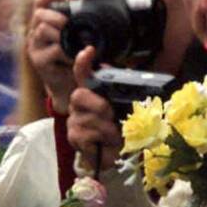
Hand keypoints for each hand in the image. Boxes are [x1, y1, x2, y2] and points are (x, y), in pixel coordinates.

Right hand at [27, 0, 75, 110]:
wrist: (69, 85)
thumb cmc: (71, 58)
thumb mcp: (74, 35)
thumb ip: (74, 16)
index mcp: (43, 23)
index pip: (40, 2)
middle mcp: (35, 33)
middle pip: (38, 14)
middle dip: (55, 15)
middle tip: (68, 23)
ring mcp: (35, 48)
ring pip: (42, 30)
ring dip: (60, 33)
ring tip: (73, 42)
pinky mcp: (39, 62)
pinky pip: (52, 50)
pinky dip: (65, 51)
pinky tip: (72, 55)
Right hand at [67, 47, 121, 172]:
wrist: (116, 155)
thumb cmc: (120, 129)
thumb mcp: (125, 109)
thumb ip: (124, 94)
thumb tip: (132, 78)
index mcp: (92, 94)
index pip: (82, 73)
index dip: (83, 62)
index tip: (89, 50)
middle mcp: (79, 105)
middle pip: (78, 95)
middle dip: (98, 105)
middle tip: (110, 114)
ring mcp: (74, 121)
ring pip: (86, 118)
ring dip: (105, 127)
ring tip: (114, 134)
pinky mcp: (75, 137)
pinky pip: (85, 134)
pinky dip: (99, 138)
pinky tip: (105, 142)